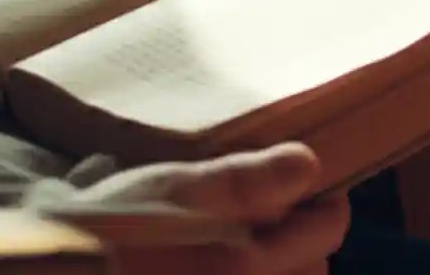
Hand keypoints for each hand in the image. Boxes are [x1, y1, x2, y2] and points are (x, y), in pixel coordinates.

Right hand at [73, 143, 349, 274]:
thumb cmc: (103, 233)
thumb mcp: (171, 190)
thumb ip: (245, 182)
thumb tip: (308, 165)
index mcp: (246, 266)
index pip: (327, 230)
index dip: (323, 202)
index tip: (309, 188)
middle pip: (313, 271)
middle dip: (303, 244)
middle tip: (269, 220)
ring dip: (278, 269)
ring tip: (236, 249)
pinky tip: (211, 269)